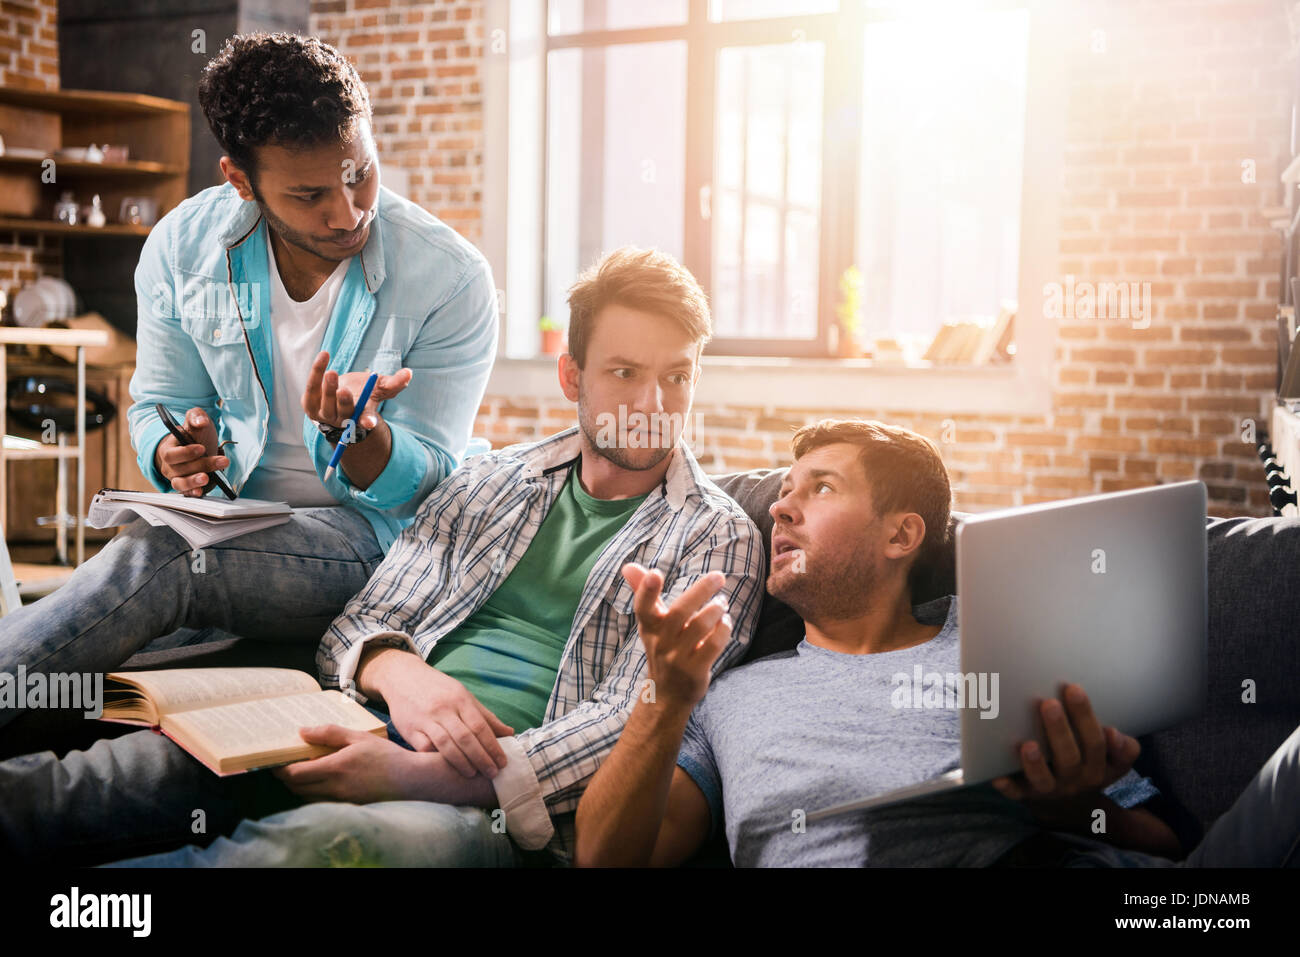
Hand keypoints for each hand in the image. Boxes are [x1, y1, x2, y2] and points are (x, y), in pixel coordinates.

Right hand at [154, 407, 227, 496]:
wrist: (197, 446)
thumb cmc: (195, 434)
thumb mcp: (196, 421)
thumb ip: (197, 416)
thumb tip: (200, 421)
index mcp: (169, 447)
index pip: (171, 453)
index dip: (186, 453)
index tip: (202, 448)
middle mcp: (170, 464)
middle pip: (179, 468)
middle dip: (201, 465)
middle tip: (222, 461)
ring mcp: (177, 477)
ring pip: (180, 483)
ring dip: (194, 482)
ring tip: (207, 478)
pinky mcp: (186, 486)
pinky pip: (186, 492)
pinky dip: (193, 493)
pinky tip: (201, 492)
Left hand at [272, 725, 432, 802]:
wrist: (411, 781)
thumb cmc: (386, 756)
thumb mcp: (359, 737)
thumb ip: (329, 733)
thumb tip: (302, 731)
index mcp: (335, 768)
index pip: (295, 775)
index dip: (280, 770)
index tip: (276, 761)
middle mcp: (334, 788)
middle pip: (297, 789)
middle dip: (287, 778)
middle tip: (288, 764)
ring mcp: (341, 801)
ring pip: (307, 798)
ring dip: (301, 786)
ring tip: (305, 770)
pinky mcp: (347, 807)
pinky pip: (322, 802)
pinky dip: (315, 793)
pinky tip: (323, 780)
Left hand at [301, 350, 412, 431]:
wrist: (337, 395)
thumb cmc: (363, 392)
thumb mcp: (380, 387)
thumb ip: (395, 382)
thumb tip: (409, 373)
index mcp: (361, 417)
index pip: (365, 421)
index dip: (367, 421)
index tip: (369, 423)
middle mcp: (342, 418)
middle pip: (343, 413)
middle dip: (344, 402)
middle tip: (345, 391)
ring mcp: (324, 413)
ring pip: (326, 402)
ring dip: (329, 388)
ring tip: (333, 374)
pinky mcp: (310, 404)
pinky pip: (312, 387)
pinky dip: (317, 371)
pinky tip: (324, 356)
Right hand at [363, 649, 514, 778]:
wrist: (403, 676)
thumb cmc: (439, 689)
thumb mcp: (463, 696)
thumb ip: (485, 716)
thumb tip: (510, 733)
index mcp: (460, 700)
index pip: (481, 727)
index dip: (493, 746)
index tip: (503, 762)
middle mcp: (444, 709)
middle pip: (466, 738)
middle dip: (481, 758)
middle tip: (492, 773)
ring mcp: (425, 719)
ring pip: (446, 744)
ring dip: (461, 762)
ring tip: (472, 774)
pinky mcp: (409, 729)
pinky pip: (424, 747)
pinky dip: (435, 758)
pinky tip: (446, 769)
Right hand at [623, 563, 730, 707]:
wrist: (666, 693)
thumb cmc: (661, 648)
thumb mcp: (650, 623)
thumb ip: (643, 592)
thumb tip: (628, 566)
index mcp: (650, 626)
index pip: (643, 607)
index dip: (646, 591)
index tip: (654, 573)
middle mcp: (661, 641)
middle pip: (680, 612)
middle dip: (700, 590)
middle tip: (718, 577)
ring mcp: (678, 657)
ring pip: (699, 627)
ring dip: (715, 610)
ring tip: (722, 602)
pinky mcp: (695, 670)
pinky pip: (713, 645)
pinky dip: (723, 629)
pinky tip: (724, 622)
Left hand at [991, 683, 1140, 824]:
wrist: (1069, 804)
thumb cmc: (1087, 763)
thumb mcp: (1113, 761)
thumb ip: (1122, 748)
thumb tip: (1113, 733)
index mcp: (1097, 768)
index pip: (1097, 743)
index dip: (1087, 718)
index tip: (1074, 688)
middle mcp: (1075, 780)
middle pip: (1070, 758)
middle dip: (1060, 730)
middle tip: (1049, 703)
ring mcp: (1050, 789)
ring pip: (1044, 779)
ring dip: (1035, 763)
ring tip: (1028, 745)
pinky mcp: (1026, 795)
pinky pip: (1016, 793)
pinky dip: (1007, 786)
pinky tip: (997, 776)